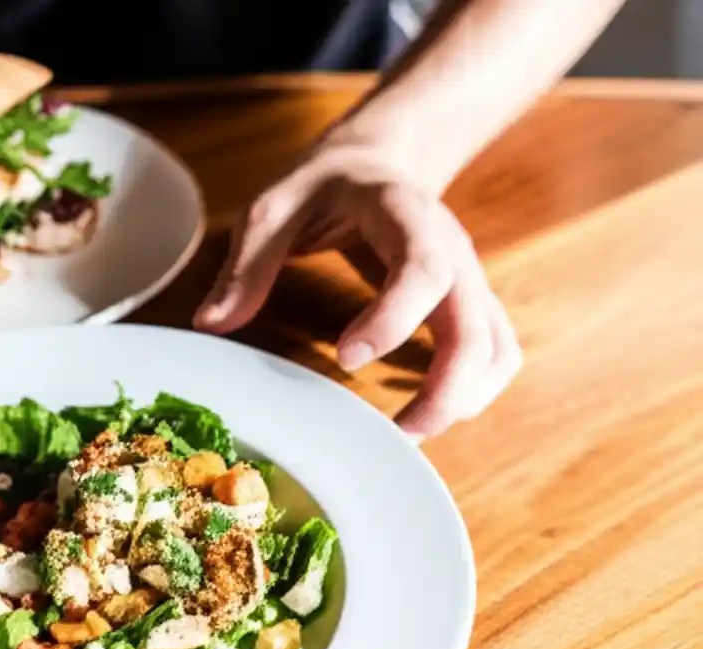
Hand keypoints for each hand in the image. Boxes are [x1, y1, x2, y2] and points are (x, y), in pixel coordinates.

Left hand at [195, 139, 520, 438]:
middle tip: (396, 431)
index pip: (422, 268)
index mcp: (403, 214)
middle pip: (475, 324)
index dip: (394, 318)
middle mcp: (450, 248)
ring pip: (494, 348)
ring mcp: (467, 278)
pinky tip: (425, 411)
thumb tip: (210, 325)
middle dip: (446, 386)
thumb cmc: (323, 186)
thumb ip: (246, 265)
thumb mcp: (273, 209)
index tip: (346, 358)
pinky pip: (493, 354)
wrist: (379, 161)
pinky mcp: (469, 304)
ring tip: (405, 432)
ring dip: (463, 399)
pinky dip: (472, 392)